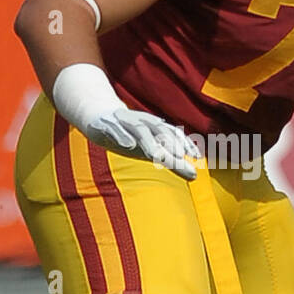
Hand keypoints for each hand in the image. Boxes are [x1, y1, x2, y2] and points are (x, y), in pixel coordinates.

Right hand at [51, 62, 200, 179]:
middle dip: (169, 143)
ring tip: (156, 156)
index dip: (185, 144)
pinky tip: (128, 145)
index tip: (196, 156)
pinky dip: (122, 135)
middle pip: (159, 131)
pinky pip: (114, 129)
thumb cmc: (129, 136)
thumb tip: (195, 176)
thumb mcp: (150, 150)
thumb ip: (171, 162)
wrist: (97, 117)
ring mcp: (124, 122)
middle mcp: (142, 122)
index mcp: (154, 128)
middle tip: (180, 157)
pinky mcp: (106, 124)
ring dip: (148, 141)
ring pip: (138, 130)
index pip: (173, 134)